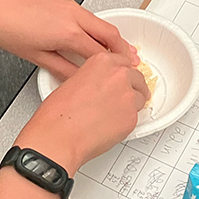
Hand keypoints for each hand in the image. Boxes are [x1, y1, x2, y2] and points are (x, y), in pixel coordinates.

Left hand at [0, 0, 139, 77]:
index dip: (114, 64)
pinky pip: (88, 16)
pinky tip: (91, 36)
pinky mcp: (64, 1)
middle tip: (131, 59)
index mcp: (68, 33)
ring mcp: (70, 6)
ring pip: (100, 22)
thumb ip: (61, 69)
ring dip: (110, 37)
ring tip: (114, 50)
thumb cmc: (6, 27)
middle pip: (110, 33)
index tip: (121, 71)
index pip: (100, 53)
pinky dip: (96, 28)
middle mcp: (74, 16)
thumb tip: (76, 78)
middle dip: (123, 48)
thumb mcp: (34, 56)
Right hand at [16, 52, 149, 173]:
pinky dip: (126, 121)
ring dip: (130, 104)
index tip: (120, 79)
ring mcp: (128, 96)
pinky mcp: (132, 117)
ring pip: (140, 97)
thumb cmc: (57, 114)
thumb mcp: (72, 81)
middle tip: (115, 99)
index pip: (124, 61)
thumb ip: (94, 77)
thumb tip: (101, 84)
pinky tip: (110, 125)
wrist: (58, 137)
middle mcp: (119, 75)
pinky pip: (136, 116)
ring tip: (111, 114)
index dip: (121, 73)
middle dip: (129, 87)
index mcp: (103, 62)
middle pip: (136, 78)